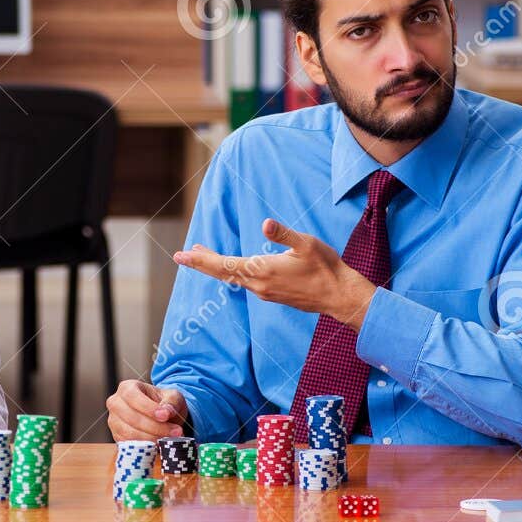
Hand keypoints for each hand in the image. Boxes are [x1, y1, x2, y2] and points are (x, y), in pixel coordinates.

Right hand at [106, 379, 188, 440]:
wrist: (160, 416)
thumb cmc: (164, 403)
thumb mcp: (173, 396)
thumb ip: (171, 402)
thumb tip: (166, 412)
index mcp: (127, 388)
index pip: (132, 397)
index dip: (148, 408)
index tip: (165, 416)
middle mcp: (116, 403)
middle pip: (131, 417)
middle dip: (155, 427)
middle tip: (176, 431)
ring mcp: (114, 421)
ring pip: (130, 433)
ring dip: (153, 438)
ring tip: (171, 438)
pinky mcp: (117, 437)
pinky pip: (130, 445)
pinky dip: (146, 447)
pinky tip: (161, 444)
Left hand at [174, 218, 378, 327]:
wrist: (340, 297)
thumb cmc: (325, 267)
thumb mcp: (306, 245)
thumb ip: (284, 234)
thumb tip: (266, 224)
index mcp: (263, 271)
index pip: (224, 265)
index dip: (201, 260)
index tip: (181, 256)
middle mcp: (259, 285)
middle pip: (224, 273)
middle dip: (203, 263)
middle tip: (184, 255)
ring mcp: (266, 292)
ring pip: (234, 278)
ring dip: (218, 267)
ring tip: (204, 255)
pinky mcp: (273, 295)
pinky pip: (245, 283)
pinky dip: (232, 273)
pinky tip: (234, 267)